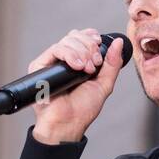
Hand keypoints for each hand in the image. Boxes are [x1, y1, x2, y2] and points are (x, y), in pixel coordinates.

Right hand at [28, 28, 124, 143]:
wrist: (67, 123)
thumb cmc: (82, 110)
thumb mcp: (103, 84)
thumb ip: (112, 64)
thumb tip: (119, 43)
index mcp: (77, 62)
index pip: (82, 37)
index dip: (91, 36)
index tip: (98, 45)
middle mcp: (63, 60)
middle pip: (75, 35)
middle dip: (89, 46)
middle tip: (94, 64)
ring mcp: (51, 62)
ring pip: (66, 40)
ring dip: (81, 51)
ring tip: (86, 69)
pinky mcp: (39, 66)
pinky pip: (55, 48)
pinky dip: (69, 53)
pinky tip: (77, 66)